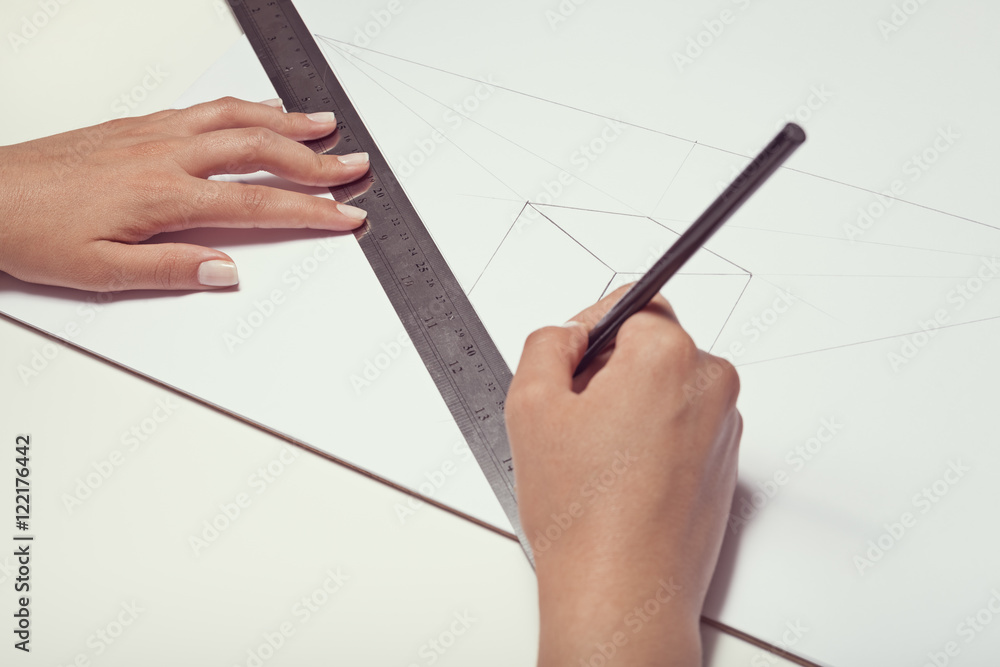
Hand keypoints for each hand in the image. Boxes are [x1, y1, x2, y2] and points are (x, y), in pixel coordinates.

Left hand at [0, 97, 369, 291]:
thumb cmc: (33, 231)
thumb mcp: (99, 273)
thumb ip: (169, 271)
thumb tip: (225, 272)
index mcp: (162, 195)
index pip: (255, 204)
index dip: (309, 211)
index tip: (345, 215)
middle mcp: (164, 154)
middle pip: (258, 149)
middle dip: (314, 160)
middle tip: (353, 165)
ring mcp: (152, 133)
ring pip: (234, 116)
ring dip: (286, 120)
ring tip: (323, 124)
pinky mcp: (136, 124)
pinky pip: (204, 108)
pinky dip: (243, 107)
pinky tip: (256, 111)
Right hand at [505, 287, 741, 666]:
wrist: (623, 596)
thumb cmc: (585, 516)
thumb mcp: (530, 405)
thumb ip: (547, 343)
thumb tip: (569, 332)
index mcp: (670, 357)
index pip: (634, 303)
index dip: (593, 330)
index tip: (574, 358)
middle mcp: (711, 386)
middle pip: (653, 348)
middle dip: (611, 372)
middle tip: (574, 420)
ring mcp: (725, 429)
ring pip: (666, 390)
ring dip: (631, 408)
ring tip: (595, 460)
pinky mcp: (725, 466)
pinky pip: (682, 428)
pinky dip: (652, 440)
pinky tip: (619, 480)